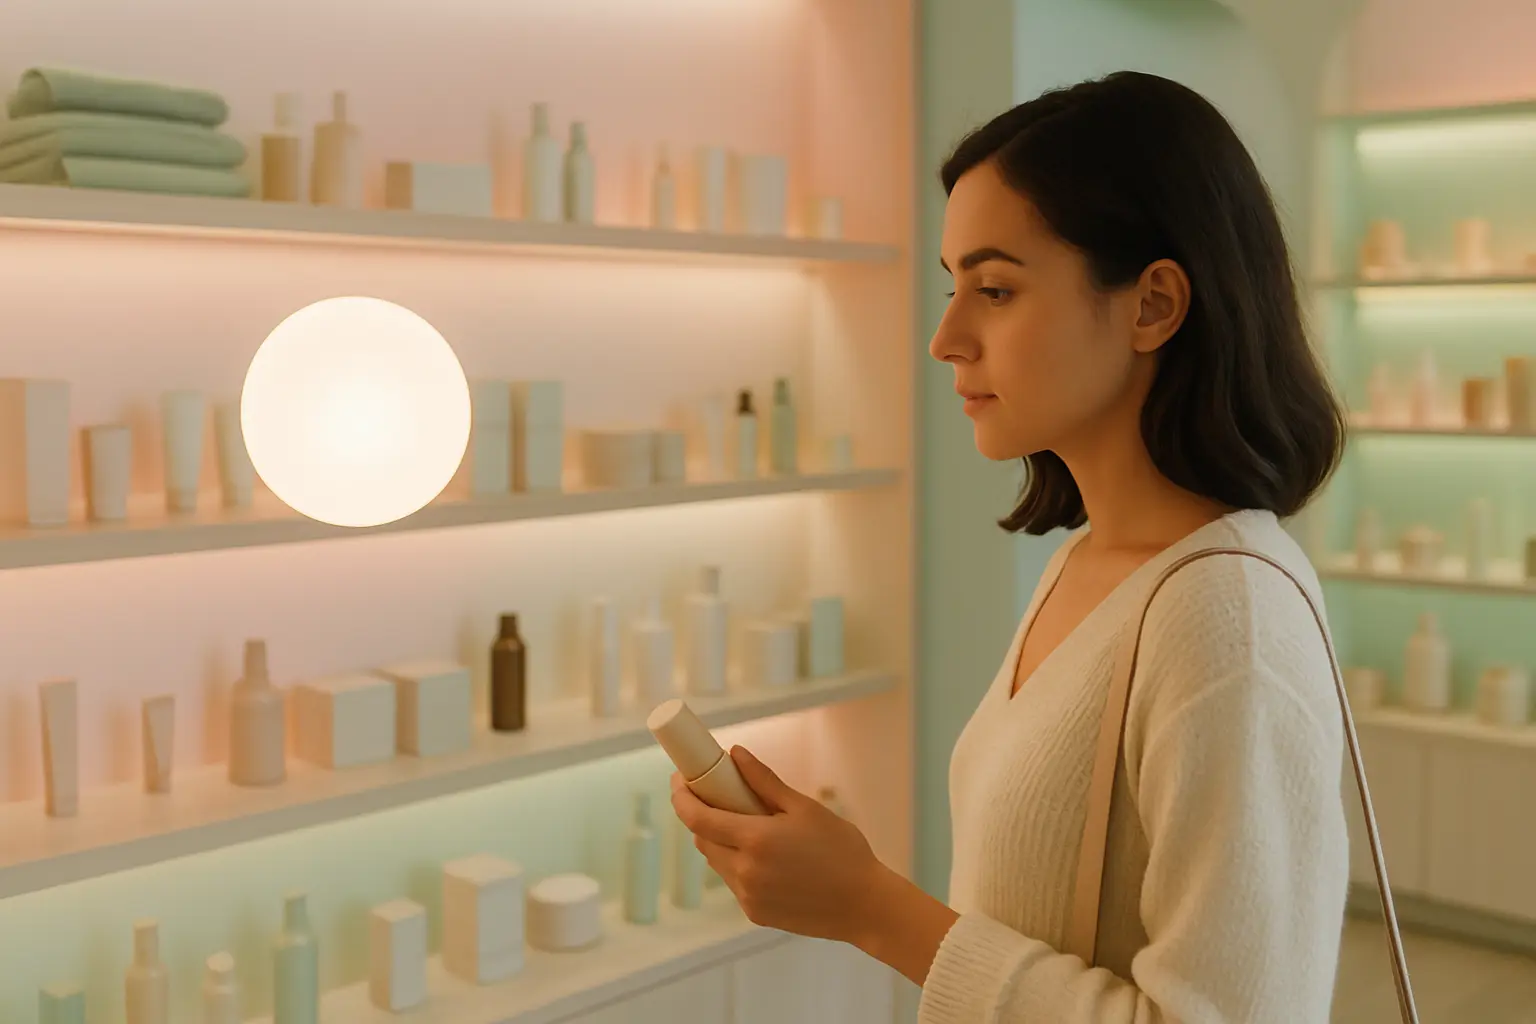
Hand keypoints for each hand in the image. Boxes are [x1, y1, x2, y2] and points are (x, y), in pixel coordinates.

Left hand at [670, 746, 887, 944]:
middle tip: (720, 796)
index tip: (679, 778)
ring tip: (750, 826)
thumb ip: (764, 782)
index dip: (681, 796)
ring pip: (716, 860)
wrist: (864, 905)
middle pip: (702, 838)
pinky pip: (734, 881)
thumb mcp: (804, 808)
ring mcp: (747, 896)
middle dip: (703, 814)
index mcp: (755, 840)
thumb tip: (735, 754)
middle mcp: (744, 872)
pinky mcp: (754, 913)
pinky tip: (766, 857)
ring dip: (721, 839)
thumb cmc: (841, 850)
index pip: (697, 817)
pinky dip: (738, 863)